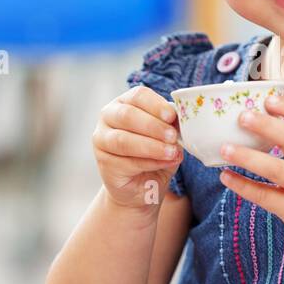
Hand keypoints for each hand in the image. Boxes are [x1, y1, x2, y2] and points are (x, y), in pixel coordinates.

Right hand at [92, 84, 182, 209]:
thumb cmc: (155, 155)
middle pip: (127, 115)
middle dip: (153, 126)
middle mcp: (108, 117)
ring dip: (151, 146)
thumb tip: (182, 122)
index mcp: (125, 102)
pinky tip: (165, 163)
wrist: (141, 187)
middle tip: (173, 136)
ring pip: (124, 140)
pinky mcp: (104, 162)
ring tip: (172, 152)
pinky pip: (126, 161)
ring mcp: (102, 139)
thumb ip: (171, 128)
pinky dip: (149, 163)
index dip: (155, 104)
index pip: (138, 95)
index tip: (172, 116)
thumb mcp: (167, 138)